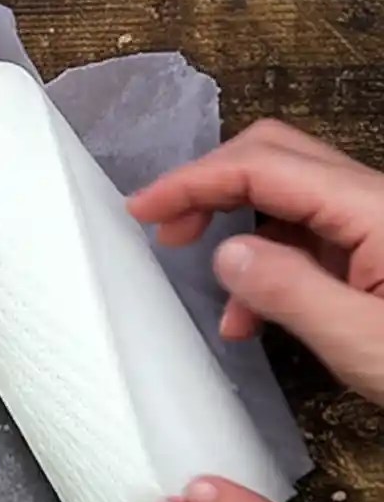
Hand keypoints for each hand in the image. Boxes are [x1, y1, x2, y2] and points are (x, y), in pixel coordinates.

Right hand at [127, 119, 383, 403]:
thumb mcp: (364, 344)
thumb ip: (290, 291)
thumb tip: (225, 250)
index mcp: (375, 211)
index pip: (263, 167)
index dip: (194, 181)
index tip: (142, 209)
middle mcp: (376, 202)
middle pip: (275, 157)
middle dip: (210, 186)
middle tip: (164, 229)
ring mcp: (378, 224)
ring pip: (287, 195)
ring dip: (236, 227)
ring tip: (208, 284)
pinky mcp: (379, 250)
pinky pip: (309, 234)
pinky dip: (267, 260)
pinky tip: (252, 315)